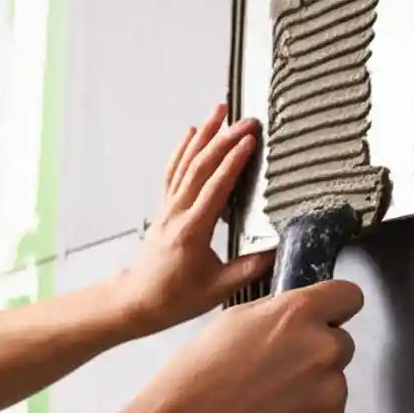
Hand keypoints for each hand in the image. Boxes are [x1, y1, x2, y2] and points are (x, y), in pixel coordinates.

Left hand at [113, 104, 273, 336]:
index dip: (233, 162)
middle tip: (245, 120)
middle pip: (201, 166)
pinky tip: (190, 133)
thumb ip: (249, 269)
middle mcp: (177, 213)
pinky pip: (173, 171)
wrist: (136, 301)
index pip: (215, 188)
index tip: (249, 141)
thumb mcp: (218, 289)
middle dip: (224, 139)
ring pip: (186, 163)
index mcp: (192, 231)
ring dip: (203, 135)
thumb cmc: (173, 298)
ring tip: (218, 111)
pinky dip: (182, 149)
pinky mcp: (165, 208)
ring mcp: (168, 208)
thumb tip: (277, 251)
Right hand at [142, 280, 361, 412]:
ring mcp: (331, 395)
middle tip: (278, 372)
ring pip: (334, 385)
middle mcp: (322, 350)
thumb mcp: (232, 322)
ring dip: (312, 392)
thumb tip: (301, 315)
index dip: (336, 307)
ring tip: (267, 405)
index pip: (349, 295)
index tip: (329, 317)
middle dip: (317, 354)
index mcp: (298, 315)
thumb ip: (279, 313)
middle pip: (342, 344)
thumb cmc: (196, 382)